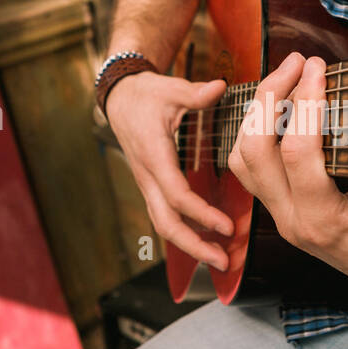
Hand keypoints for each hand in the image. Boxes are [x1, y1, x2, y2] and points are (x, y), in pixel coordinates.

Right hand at [106, 70, 232, 270]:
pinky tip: (206, 242)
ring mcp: (147, 184)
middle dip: (194, 246)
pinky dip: (184, 233)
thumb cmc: (147, 94)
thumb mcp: (170, 89)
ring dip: (190, 246)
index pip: (177, 195)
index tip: (227, 227)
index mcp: (154, 155)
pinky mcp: (151, 186)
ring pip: (163, 224)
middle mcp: (148, 175)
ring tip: (218, 259)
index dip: (202, 214)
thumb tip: (219, 86)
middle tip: (223, 262)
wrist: (120, 98)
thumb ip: (195, 93)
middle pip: (166, 223)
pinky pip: (164, 216)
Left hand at [227, 52, 347, 306]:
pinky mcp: (282, 210)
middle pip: (254, 152)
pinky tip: (279, 109)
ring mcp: (282, 218)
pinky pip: (253, 170)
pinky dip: (257, 134)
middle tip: (294, 63)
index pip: (297, 154)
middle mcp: (292, 222)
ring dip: (256, 115)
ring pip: (242, 160)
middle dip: (268, 98)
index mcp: (323, 221)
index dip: (304, 103)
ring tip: (284, 80)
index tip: (317, 68)